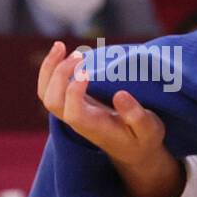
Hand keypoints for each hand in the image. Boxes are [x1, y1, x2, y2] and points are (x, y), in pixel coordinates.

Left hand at [37, 41, 166, 168]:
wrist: (133, 149)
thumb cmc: (142, 138)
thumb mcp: (150, 130)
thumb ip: (137, 116)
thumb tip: (120, 94)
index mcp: (94, 128)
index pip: (73, 112)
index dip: (74, 91)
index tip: (88, 72)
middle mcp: (77, 120)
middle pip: (52, 100)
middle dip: (59, 74)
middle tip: (79, 55)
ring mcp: (71, 111)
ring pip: (46, 92)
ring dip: (49, 68)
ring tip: (61, 46)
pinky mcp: (72, 102)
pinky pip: (50, 87)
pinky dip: (51, 69)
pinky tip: (63, 53)